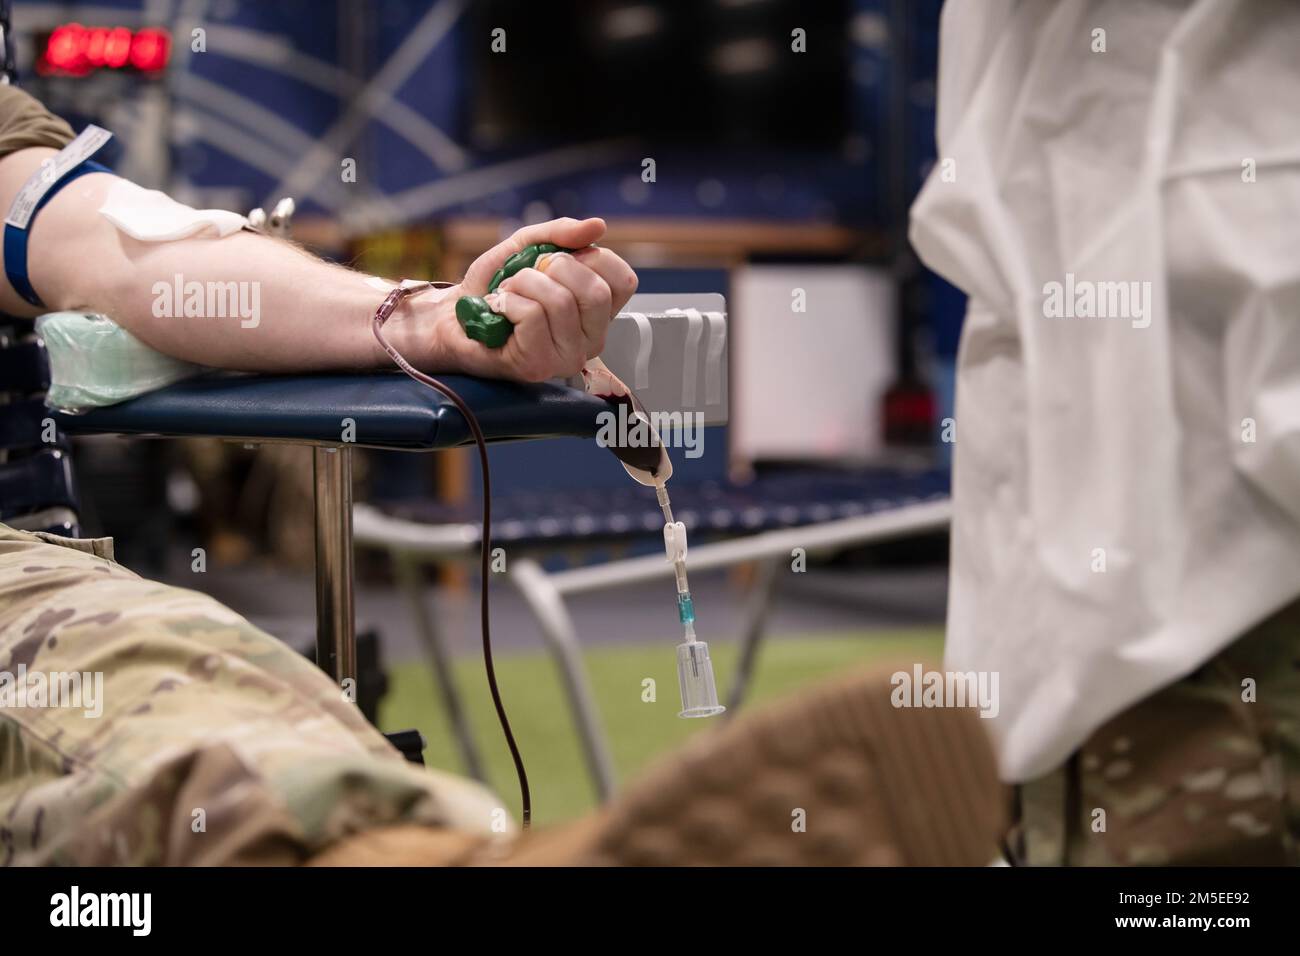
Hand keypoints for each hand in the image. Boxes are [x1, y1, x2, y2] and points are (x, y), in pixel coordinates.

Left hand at [428, 217, 637, 381]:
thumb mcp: (526, 248)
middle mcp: (590, 339)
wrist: (450, 318)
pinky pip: (532, 316)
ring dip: (523, 284)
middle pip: (595, 291)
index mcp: (598, 313)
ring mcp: (566, 357)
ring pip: (560, 301)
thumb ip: (561, 234)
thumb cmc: (492, 288)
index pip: (623, 280)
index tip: (558, 261)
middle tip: (528, 275)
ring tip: (508, 294)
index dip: (592, 258)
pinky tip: (500, 313)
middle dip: (554, 268)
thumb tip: (598, 226)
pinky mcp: (537, 366)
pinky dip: (508, 302)